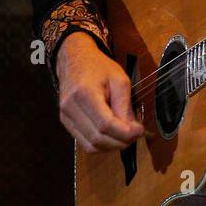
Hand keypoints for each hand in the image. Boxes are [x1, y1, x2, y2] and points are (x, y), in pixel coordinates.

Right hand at [57, 31, 144, 152]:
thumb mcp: (119, 79)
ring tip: (125, 135)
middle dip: (120, 141)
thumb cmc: (97, 66)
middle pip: (97, 138)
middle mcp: (70, 107)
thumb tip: (132, 129)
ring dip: (111, 145)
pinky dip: (101, 143)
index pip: (105, 124)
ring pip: (90, 145)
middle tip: (136, 134)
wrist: (75, 59)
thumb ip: (125, 105)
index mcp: (84, 93)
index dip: (124, 133)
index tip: (140, 131)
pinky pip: (84, 142)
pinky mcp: (66, 122)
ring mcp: (65, 116)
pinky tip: (113, 135)